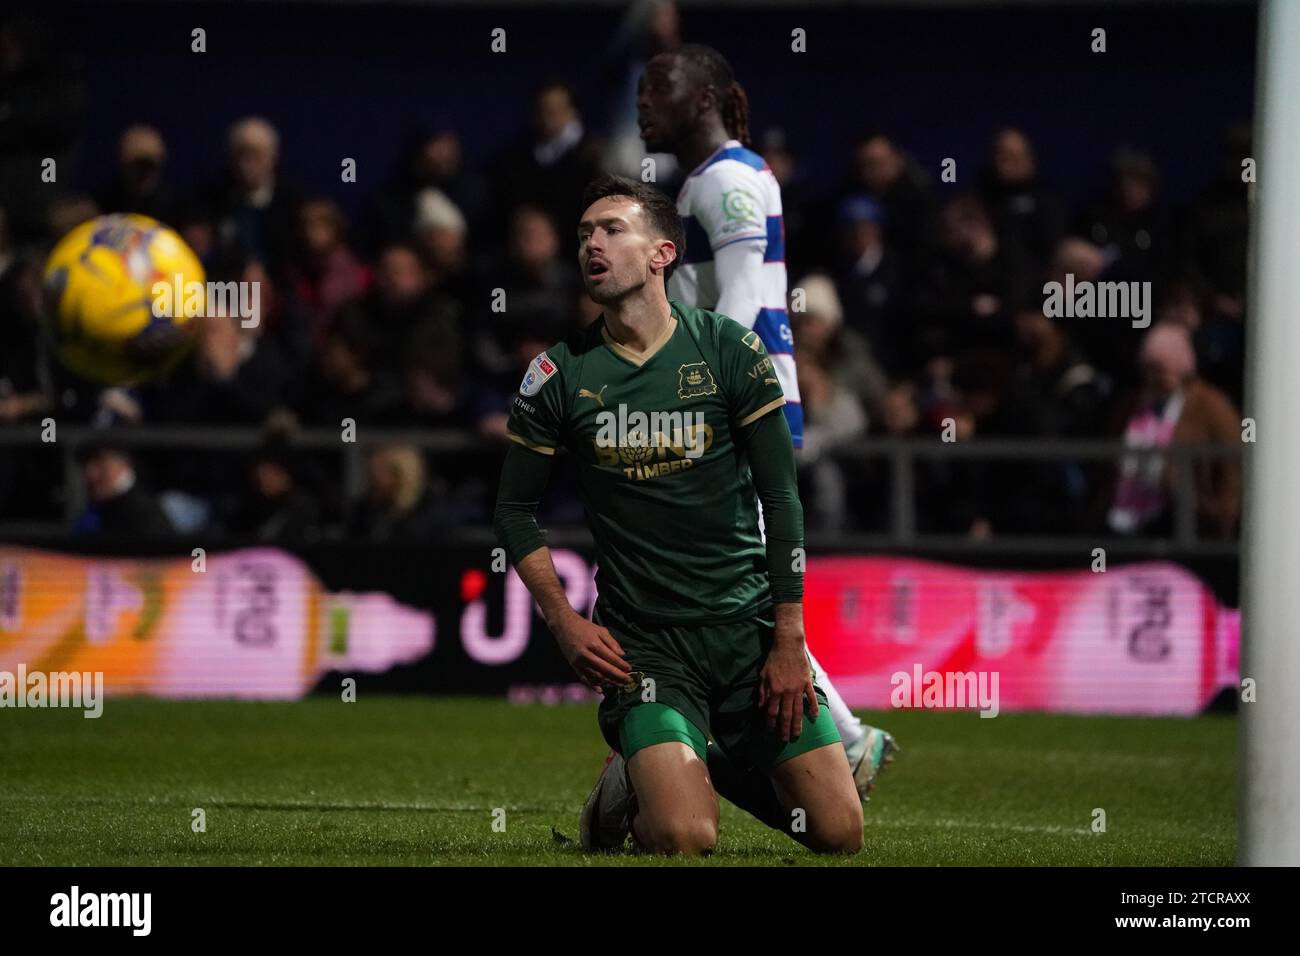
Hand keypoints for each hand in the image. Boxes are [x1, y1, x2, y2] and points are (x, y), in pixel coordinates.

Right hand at [551, 610, 631, 692]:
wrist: (564, 626)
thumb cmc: (585, 627)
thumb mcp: (601, 630)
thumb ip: (612, 643)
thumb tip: (622, 655)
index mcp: (594, 644)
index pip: (611, 658)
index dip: (621, 665)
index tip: (630, 669)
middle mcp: (586, 654)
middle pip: (605, 669)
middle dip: (618, 676)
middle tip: (628, 681)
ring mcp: (578, 661)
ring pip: (595, 675)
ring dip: (608, 682)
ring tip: (619, 685)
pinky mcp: (573, 665)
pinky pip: (584, 677)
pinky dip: (592, 685)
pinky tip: (600, 690)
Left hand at [759, 621, 817, 741]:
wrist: (788, 645)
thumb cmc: (774, 659)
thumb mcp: (763, 674)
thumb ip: (763, 691)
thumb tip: (761, 707)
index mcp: (775, 690)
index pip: (772, 711)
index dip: (771, 723)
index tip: (770, 732)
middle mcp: (787, 691)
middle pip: (785, 714)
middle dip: (784, 728)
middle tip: (784, 740)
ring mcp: (798, 688)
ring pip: (798, 710)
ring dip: (797, 723)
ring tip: (797, 735)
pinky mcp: (807, 683)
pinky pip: (811, 698)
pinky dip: (813, 708)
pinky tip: (814, 717)